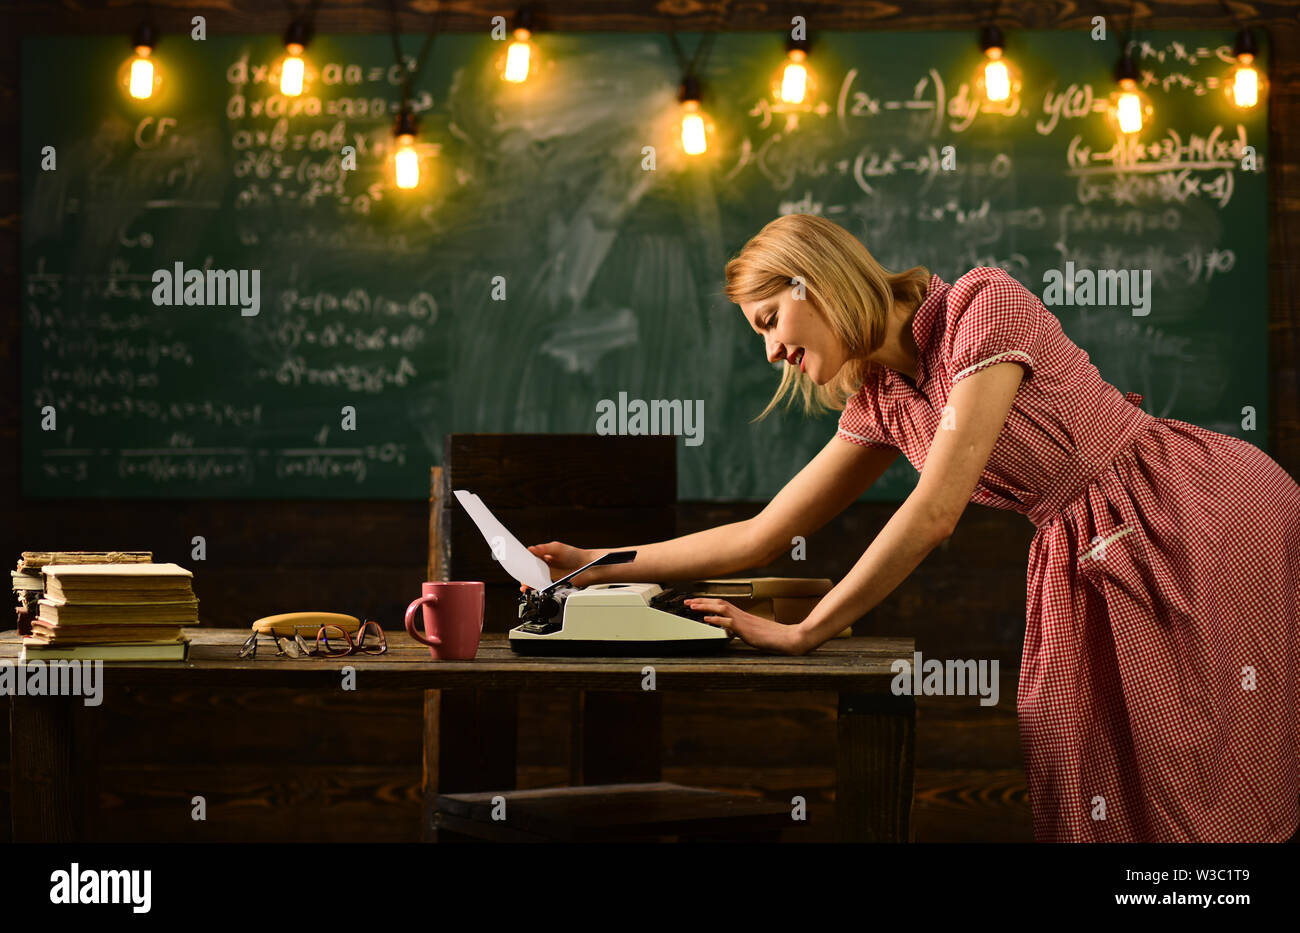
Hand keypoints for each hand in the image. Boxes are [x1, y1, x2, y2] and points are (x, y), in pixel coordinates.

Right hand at [521, 541, 596, 591]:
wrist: (588, 566)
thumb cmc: (575, 555)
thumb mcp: (557, 547)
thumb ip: (544, 548)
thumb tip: (531, 549)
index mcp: (544, 556)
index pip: (530, 558)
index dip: (523, 561)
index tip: (517, 562)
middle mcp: (545, 566)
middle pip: (530, 571)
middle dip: (524, 573)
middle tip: (521, 574)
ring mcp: (548, 576)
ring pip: (534, 580)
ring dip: (528, 583)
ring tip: (524, 584)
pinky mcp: (553, 585)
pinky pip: (542, 587)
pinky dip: (536, 588)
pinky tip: (533, 587)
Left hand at [684, 598, 811, 654]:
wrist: (788, 638)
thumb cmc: (774, 637)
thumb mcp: (754, 632)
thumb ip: (741, 629)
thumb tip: (730, 629)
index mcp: (743, 615)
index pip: (722, 604)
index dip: (708, 602)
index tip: (696, 602)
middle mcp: (742, 615)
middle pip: (719, 603)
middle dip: (701, 602)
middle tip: (687, 601)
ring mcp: (744, 621)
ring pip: (721, 609)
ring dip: (705, 607)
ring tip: (692, 606)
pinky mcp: (746, 630)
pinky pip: (728, 622)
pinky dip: (716, 620)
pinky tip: (706, 620)